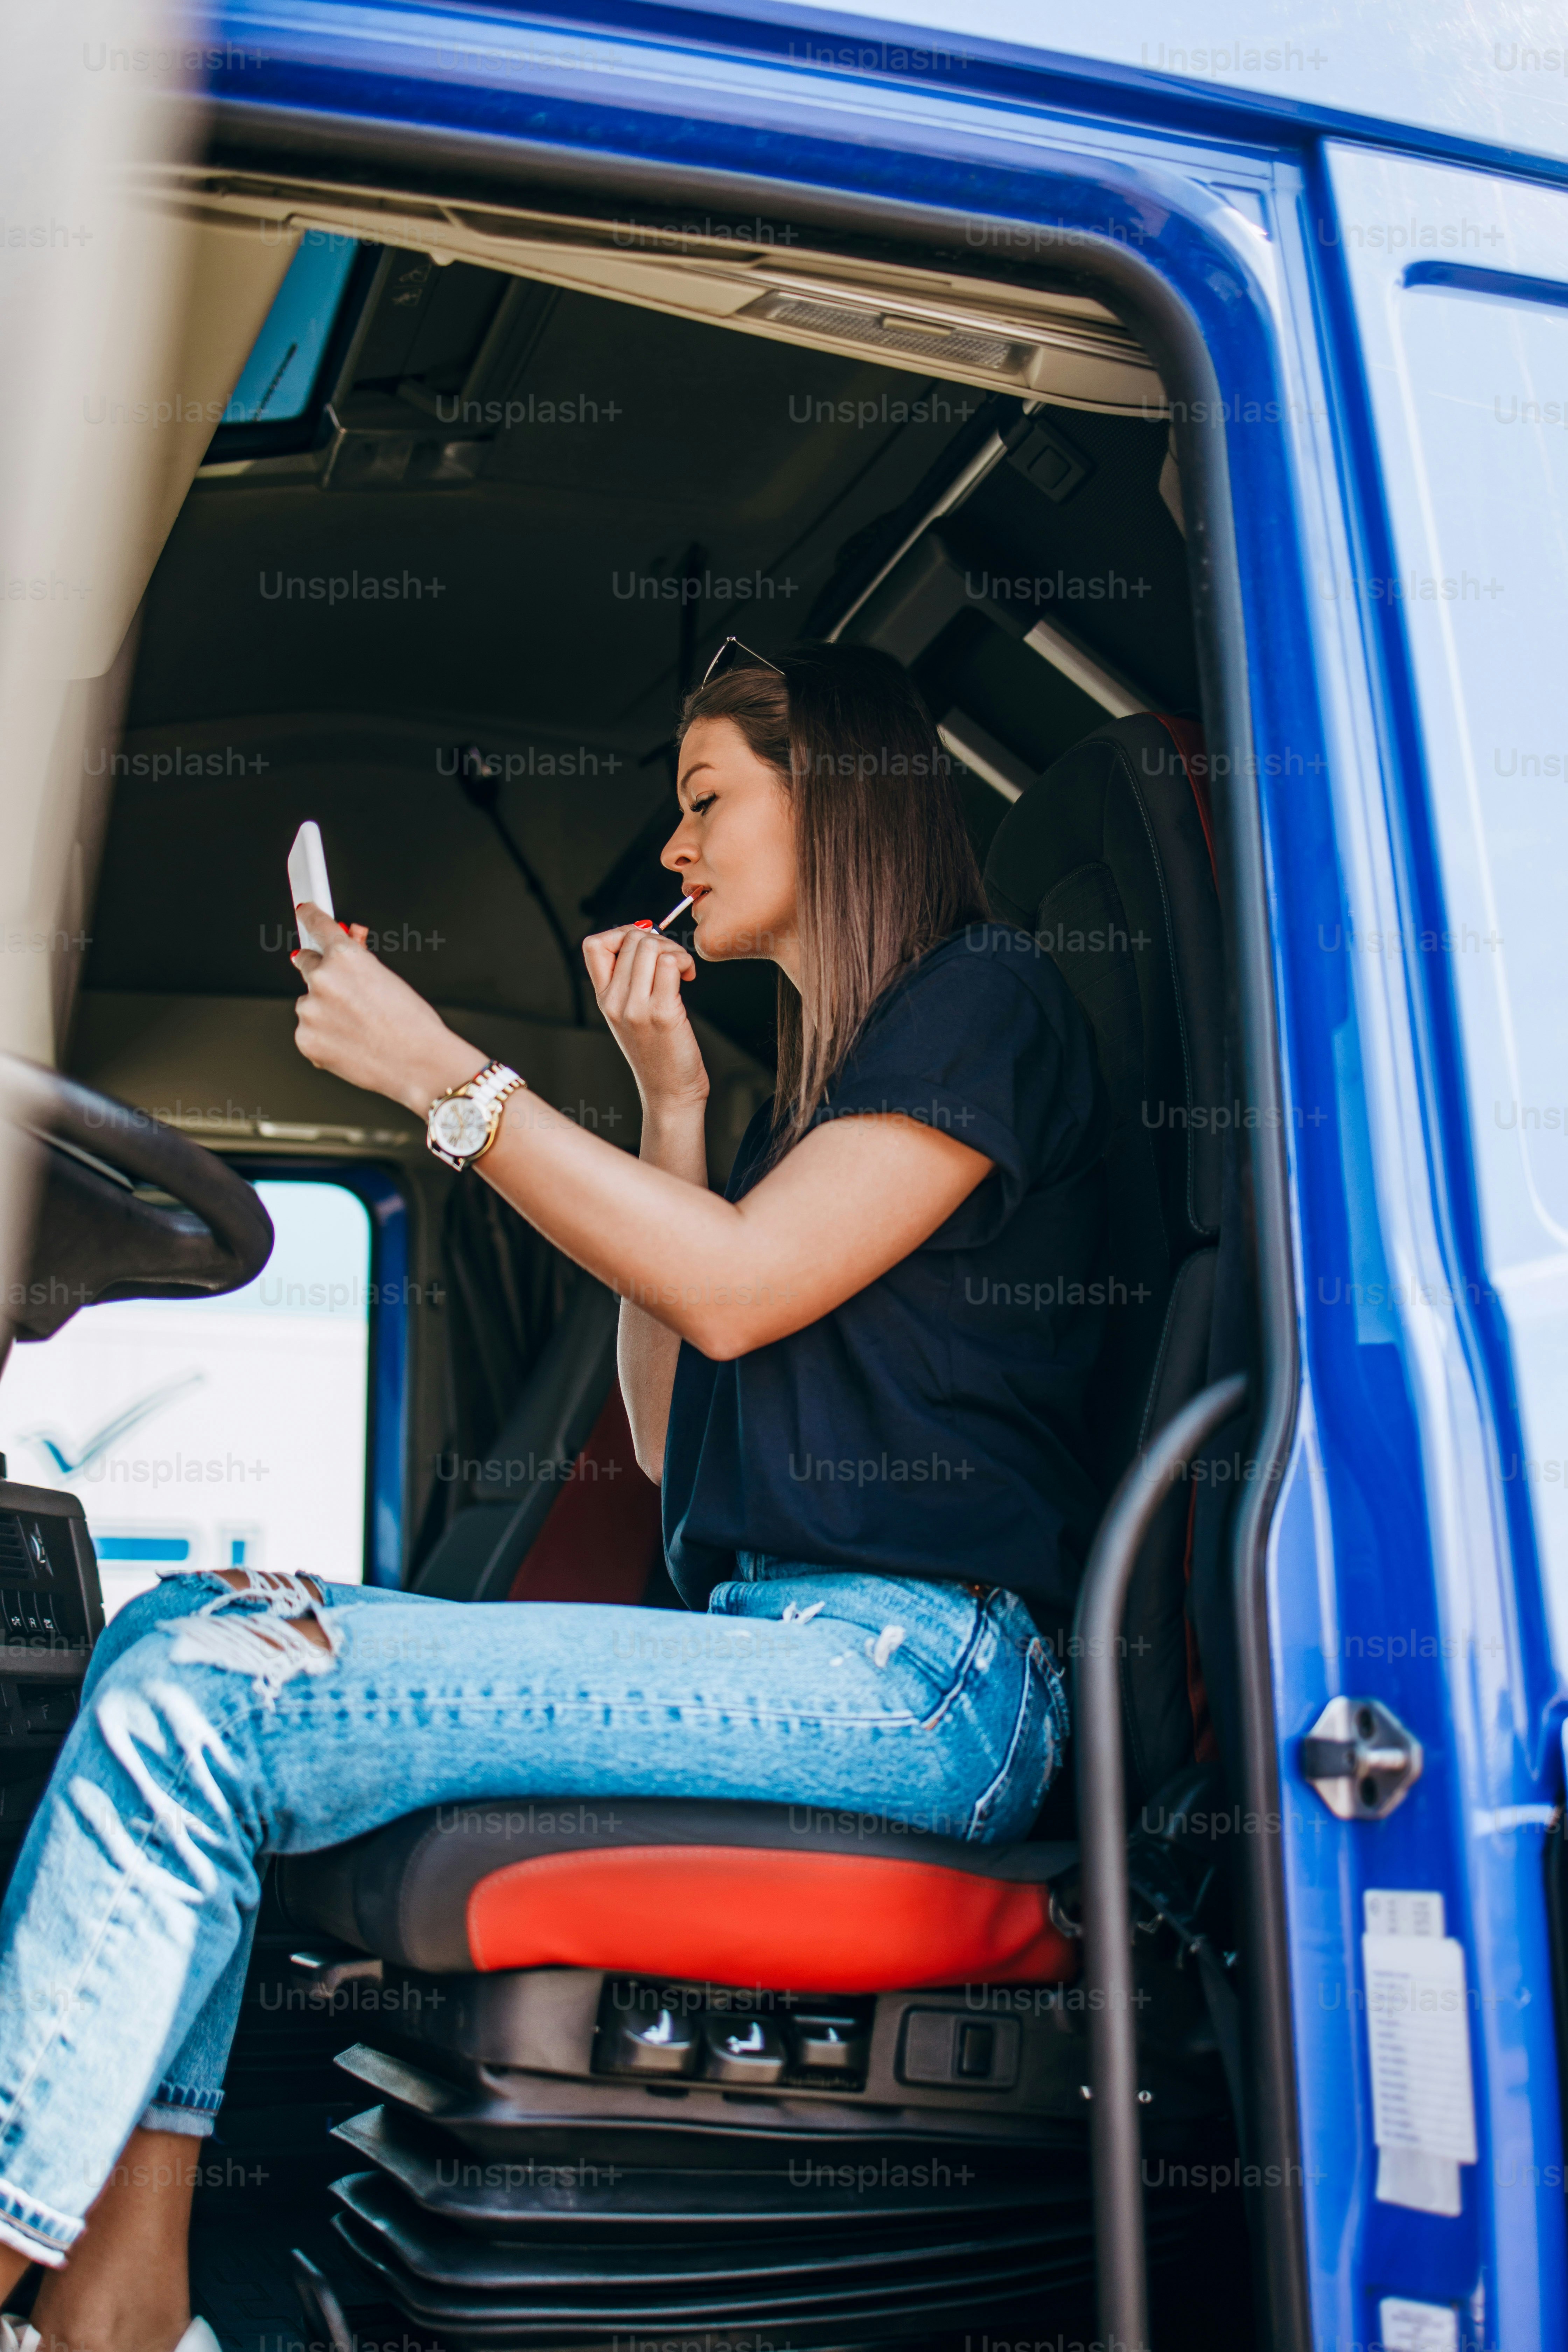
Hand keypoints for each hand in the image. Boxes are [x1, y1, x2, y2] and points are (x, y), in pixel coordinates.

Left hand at [291, 905, 482, 1113]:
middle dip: (322, 973)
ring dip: (324, 1011)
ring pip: (308, 1003)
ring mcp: (310, 1011)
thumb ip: (360, 960)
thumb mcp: (389, 979)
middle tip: (346, 994)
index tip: (305, 911)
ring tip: (358, 1028)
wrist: (419, 1064)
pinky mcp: (305, 1039)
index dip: (311, 916)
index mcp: (346, 957)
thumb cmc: (414, 1025)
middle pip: (306, 963)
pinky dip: (323, 1036)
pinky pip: (308, 1031)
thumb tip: (348, 943)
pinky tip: (349, 1043)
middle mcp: (323, 979)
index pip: (318, 925)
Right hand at [583, 924, 708, 1110]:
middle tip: (674, 960)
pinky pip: (670, 964)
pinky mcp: (663, 1013)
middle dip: (658, 940)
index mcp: (604, 999)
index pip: (594, 945)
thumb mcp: (631, 1017)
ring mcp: (636, 1008)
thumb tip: (646, 940)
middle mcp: (615, 1001)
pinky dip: (685, 961)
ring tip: (683, 969)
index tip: (644, 945)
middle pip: (631, 939)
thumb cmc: (658, 1053)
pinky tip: (690, 976)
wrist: (669, 1093)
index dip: (621, 932)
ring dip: (674, 949)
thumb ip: (630, 982)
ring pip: (650, 946)